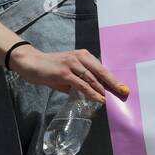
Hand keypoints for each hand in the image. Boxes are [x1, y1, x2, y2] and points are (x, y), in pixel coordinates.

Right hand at [7, 44, 129, 103]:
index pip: (101, 68)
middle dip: (113, 83)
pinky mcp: (65, 73)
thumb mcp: (68, 72)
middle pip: (101, 72)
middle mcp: (80, 57)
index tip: (122, 87)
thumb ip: (79, 80)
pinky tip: (98, 98)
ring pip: (92, 79)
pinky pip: (82, 85)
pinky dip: (91, 93)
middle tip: (123, 91)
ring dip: (102, 90)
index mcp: (83, 55)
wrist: (31, 62)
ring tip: (110, 99)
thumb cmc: (50, 68)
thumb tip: (91, 93)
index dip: (112, 78)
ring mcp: (72, 64)